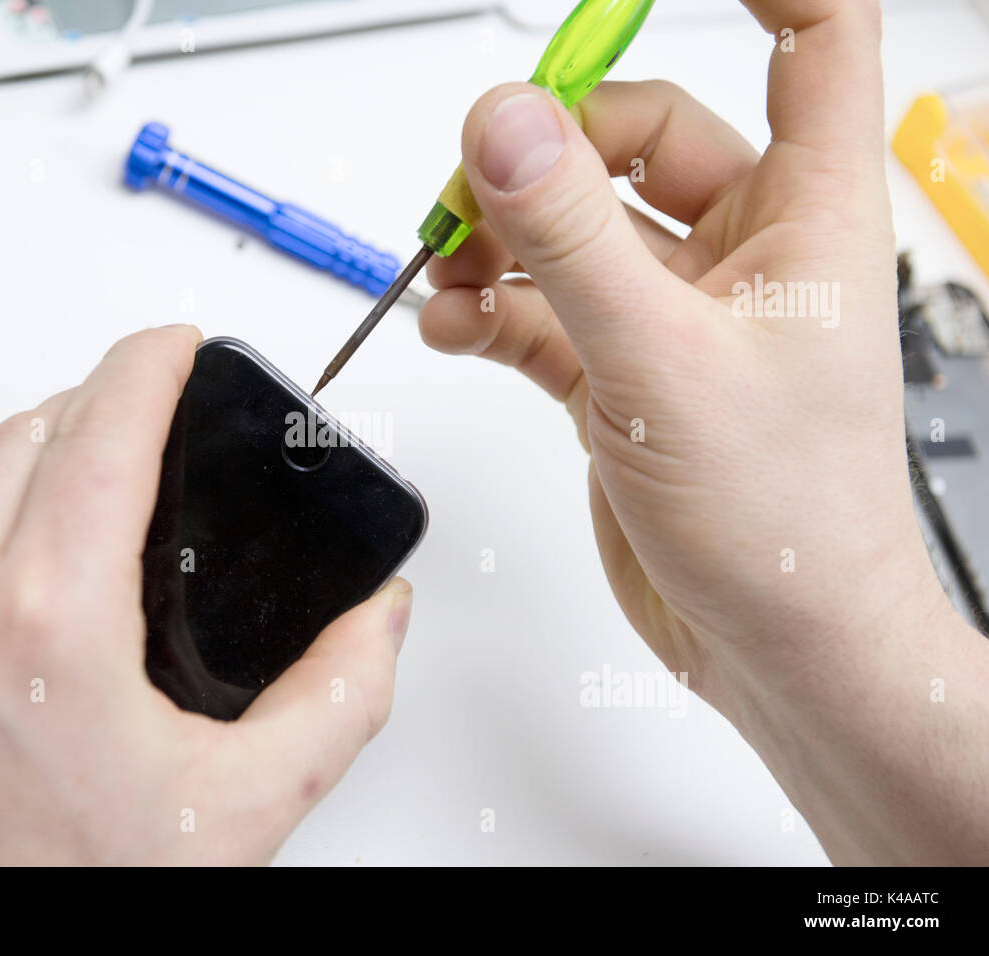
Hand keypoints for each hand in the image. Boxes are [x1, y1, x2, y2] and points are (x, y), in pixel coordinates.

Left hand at [0, 326, 412, 864]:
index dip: (152, 363)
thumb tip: (375, 620)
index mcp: (45, 620)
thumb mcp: (238, 815)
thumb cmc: (57, 905)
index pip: (102, 427)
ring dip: (28, 444)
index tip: (180, 346)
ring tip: (88, 474)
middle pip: (30, 429)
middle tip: (156, 421)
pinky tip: (5, 536)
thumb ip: (335, 700)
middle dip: (102, 402)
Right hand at [420, 0, 988, 862]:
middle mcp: (741, 250)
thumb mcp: (663, 362)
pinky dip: (485, 308)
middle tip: (475, 180)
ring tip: (446, 267)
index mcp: (804, 213)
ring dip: (497, 237)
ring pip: (571, 226)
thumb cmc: (786, 521)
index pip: (811, 38)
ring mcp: (673, 310)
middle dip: (544, 151)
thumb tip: (504, 128)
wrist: (771, 644)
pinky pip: (537, 305)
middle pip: (636, 132)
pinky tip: (452, 324)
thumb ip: (571, 242)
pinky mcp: (618, 369)